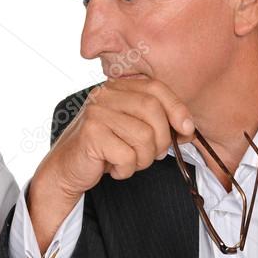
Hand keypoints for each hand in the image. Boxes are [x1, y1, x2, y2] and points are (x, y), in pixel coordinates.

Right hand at [28, 78, 194, 253]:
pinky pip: (127, 155)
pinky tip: (115, 169)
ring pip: (143, 136)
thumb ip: (158, 123)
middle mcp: (104, 95)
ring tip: (130, 162)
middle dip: (161, 139)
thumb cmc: (105, 149)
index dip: (177, 108)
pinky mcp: (90, 134)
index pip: (155, 88)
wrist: (68, 168)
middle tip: (154, 155)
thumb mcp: (133, 130)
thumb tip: (189, 129)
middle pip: (152, 110)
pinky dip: (126, 169)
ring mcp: (96, 113)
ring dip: (143, 159)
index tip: (186, 129)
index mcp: (117, 88)